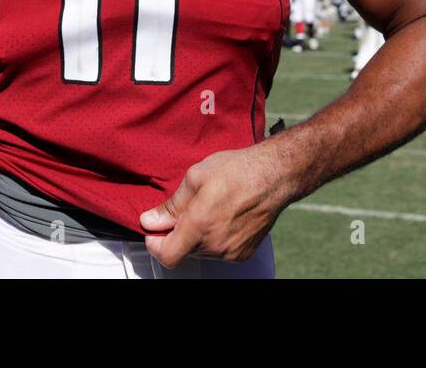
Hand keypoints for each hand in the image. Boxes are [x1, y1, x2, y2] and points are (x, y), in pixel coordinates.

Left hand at [139, 144, 292, 268]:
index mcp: (199, 225)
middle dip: (177, 234)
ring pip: (201, 251)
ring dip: (197, 236)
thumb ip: (171, 205)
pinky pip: (218, 251)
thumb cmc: (239, 171)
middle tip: (187, 209)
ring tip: (210, 208)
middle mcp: (215, 244)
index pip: (166, 255)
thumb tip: (150, 220)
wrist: (275, 176)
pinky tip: (223, 216)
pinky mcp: (243, 253)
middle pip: (183, 251)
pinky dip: (214, 239)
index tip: (155, 230)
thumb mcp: (196, 176)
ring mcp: (231, 251)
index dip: (155, 244)